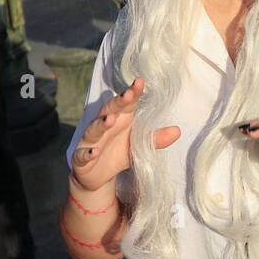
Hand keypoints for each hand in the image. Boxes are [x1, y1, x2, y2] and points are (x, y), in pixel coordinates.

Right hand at [70, 77, 180, 192]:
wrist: (98, 176)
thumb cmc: (118, 153)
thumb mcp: (139, 147)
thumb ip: (156, 139)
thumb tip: (177, 131)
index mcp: (119, 120)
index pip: (126, 104)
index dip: (132, 93)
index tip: (140, 82)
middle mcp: (103, 127)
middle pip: (109, 111)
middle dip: (117, 103)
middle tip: (128, 94)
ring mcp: (90, 142)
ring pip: (93, 130)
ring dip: (100, 124)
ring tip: (110, 119)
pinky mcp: (81, 159)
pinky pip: (82, 155)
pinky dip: (87, 153)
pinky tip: (94, 152)